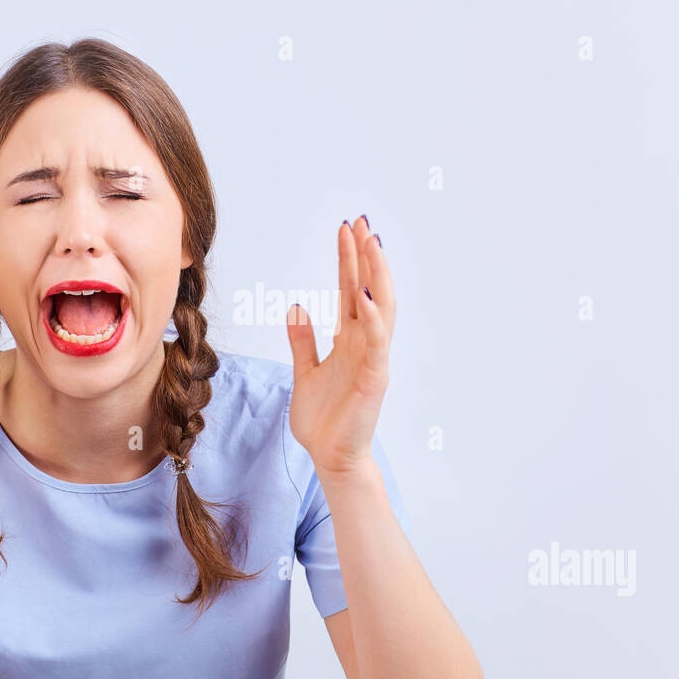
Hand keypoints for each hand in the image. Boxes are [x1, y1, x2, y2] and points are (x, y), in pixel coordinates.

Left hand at [285, 214, 393, 476]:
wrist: (330, 457)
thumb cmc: (322, 419)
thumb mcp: (304, 371)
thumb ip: (302, 340)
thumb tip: (296, 306)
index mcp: (350, 340)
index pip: (352, 290)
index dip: (349, 260)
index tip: (346, 229)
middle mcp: (365, 344)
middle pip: (370, 289)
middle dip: (365, 256)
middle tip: (361, 222)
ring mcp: (373, 359)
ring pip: (381, 309)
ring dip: (376, 275)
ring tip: (370, 244)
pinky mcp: (374, 378)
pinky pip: (377, 343)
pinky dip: (374, 318)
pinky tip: (368, 295)